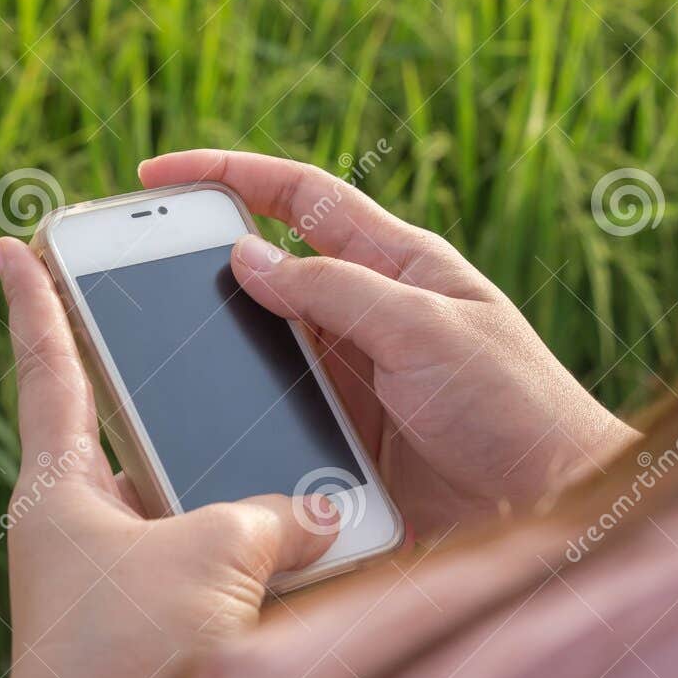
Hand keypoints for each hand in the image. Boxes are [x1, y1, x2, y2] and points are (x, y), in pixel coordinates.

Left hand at [0, 236, 338, 677]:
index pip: (47, 366)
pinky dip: (264, 557)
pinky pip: (221, 569)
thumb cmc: (124, 659)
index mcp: (58, 486)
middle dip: (192, 399)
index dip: (35, 297)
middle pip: (139, 433)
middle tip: (227, 342)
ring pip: (195, 507)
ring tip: (313, 466)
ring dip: (249, 492)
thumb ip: (274, 514)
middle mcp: (85, 527)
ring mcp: (123, 582)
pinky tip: (320, 549)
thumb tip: (323, 513)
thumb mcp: (211, 557)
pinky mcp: (161, 631)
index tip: (10, 239)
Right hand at [139, 149, 638, 536]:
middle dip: (197, 268)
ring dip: (210, 353)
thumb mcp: (427, 330)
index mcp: (396, 263)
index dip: (229, 175)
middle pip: (265, 274)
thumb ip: (337, 290)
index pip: (300, 198)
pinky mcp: (344, 443)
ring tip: (145, 358)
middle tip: (123, 274)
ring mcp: (351, 381)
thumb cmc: (515, 402)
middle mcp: (366, 315)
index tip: (156, 172)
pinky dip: (236, 419)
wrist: (555, 505)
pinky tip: (196, 432)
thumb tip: (246, 255)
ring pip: (259, 350)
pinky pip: (275, 418)